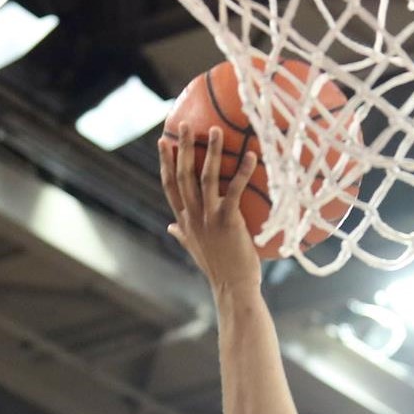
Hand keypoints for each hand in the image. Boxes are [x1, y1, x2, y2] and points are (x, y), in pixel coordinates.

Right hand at [160, 123, 263, 292]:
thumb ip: (182, 235)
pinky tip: (251, 155)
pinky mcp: (228, 222)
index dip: (165, 163)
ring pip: (205, 178)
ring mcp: (209, 219)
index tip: (163, 142)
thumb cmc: (218, 268)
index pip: (170, 186)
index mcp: (184, 221)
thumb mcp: (195, 248)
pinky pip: (234, 191)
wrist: (232, 288)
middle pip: (183, 176)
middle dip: (182, 148)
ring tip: (215, 131)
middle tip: (184, 125)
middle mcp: (193, 217)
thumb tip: (170, 228)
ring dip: (210, 153)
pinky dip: (242, 172)